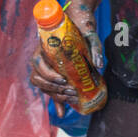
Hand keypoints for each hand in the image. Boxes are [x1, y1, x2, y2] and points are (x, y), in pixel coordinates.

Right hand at [28, 0, 101, 116]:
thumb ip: (95, 48)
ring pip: (41, 85)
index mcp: (44, 46)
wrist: (79, 24)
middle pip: (38, 78)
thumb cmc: (82, 29)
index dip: (48, 75)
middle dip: (53, 88)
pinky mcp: (54, 74)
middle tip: (70, 91)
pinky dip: (56, 102)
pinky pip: (50, 90)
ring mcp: (46, 66)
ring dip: (54, 95)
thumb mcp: (90, 37)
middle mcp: (42, 57)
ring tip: (71, 96)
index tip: (63, 80)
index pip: (38, 63)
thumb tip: (99, 65)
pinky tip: (64, 112)